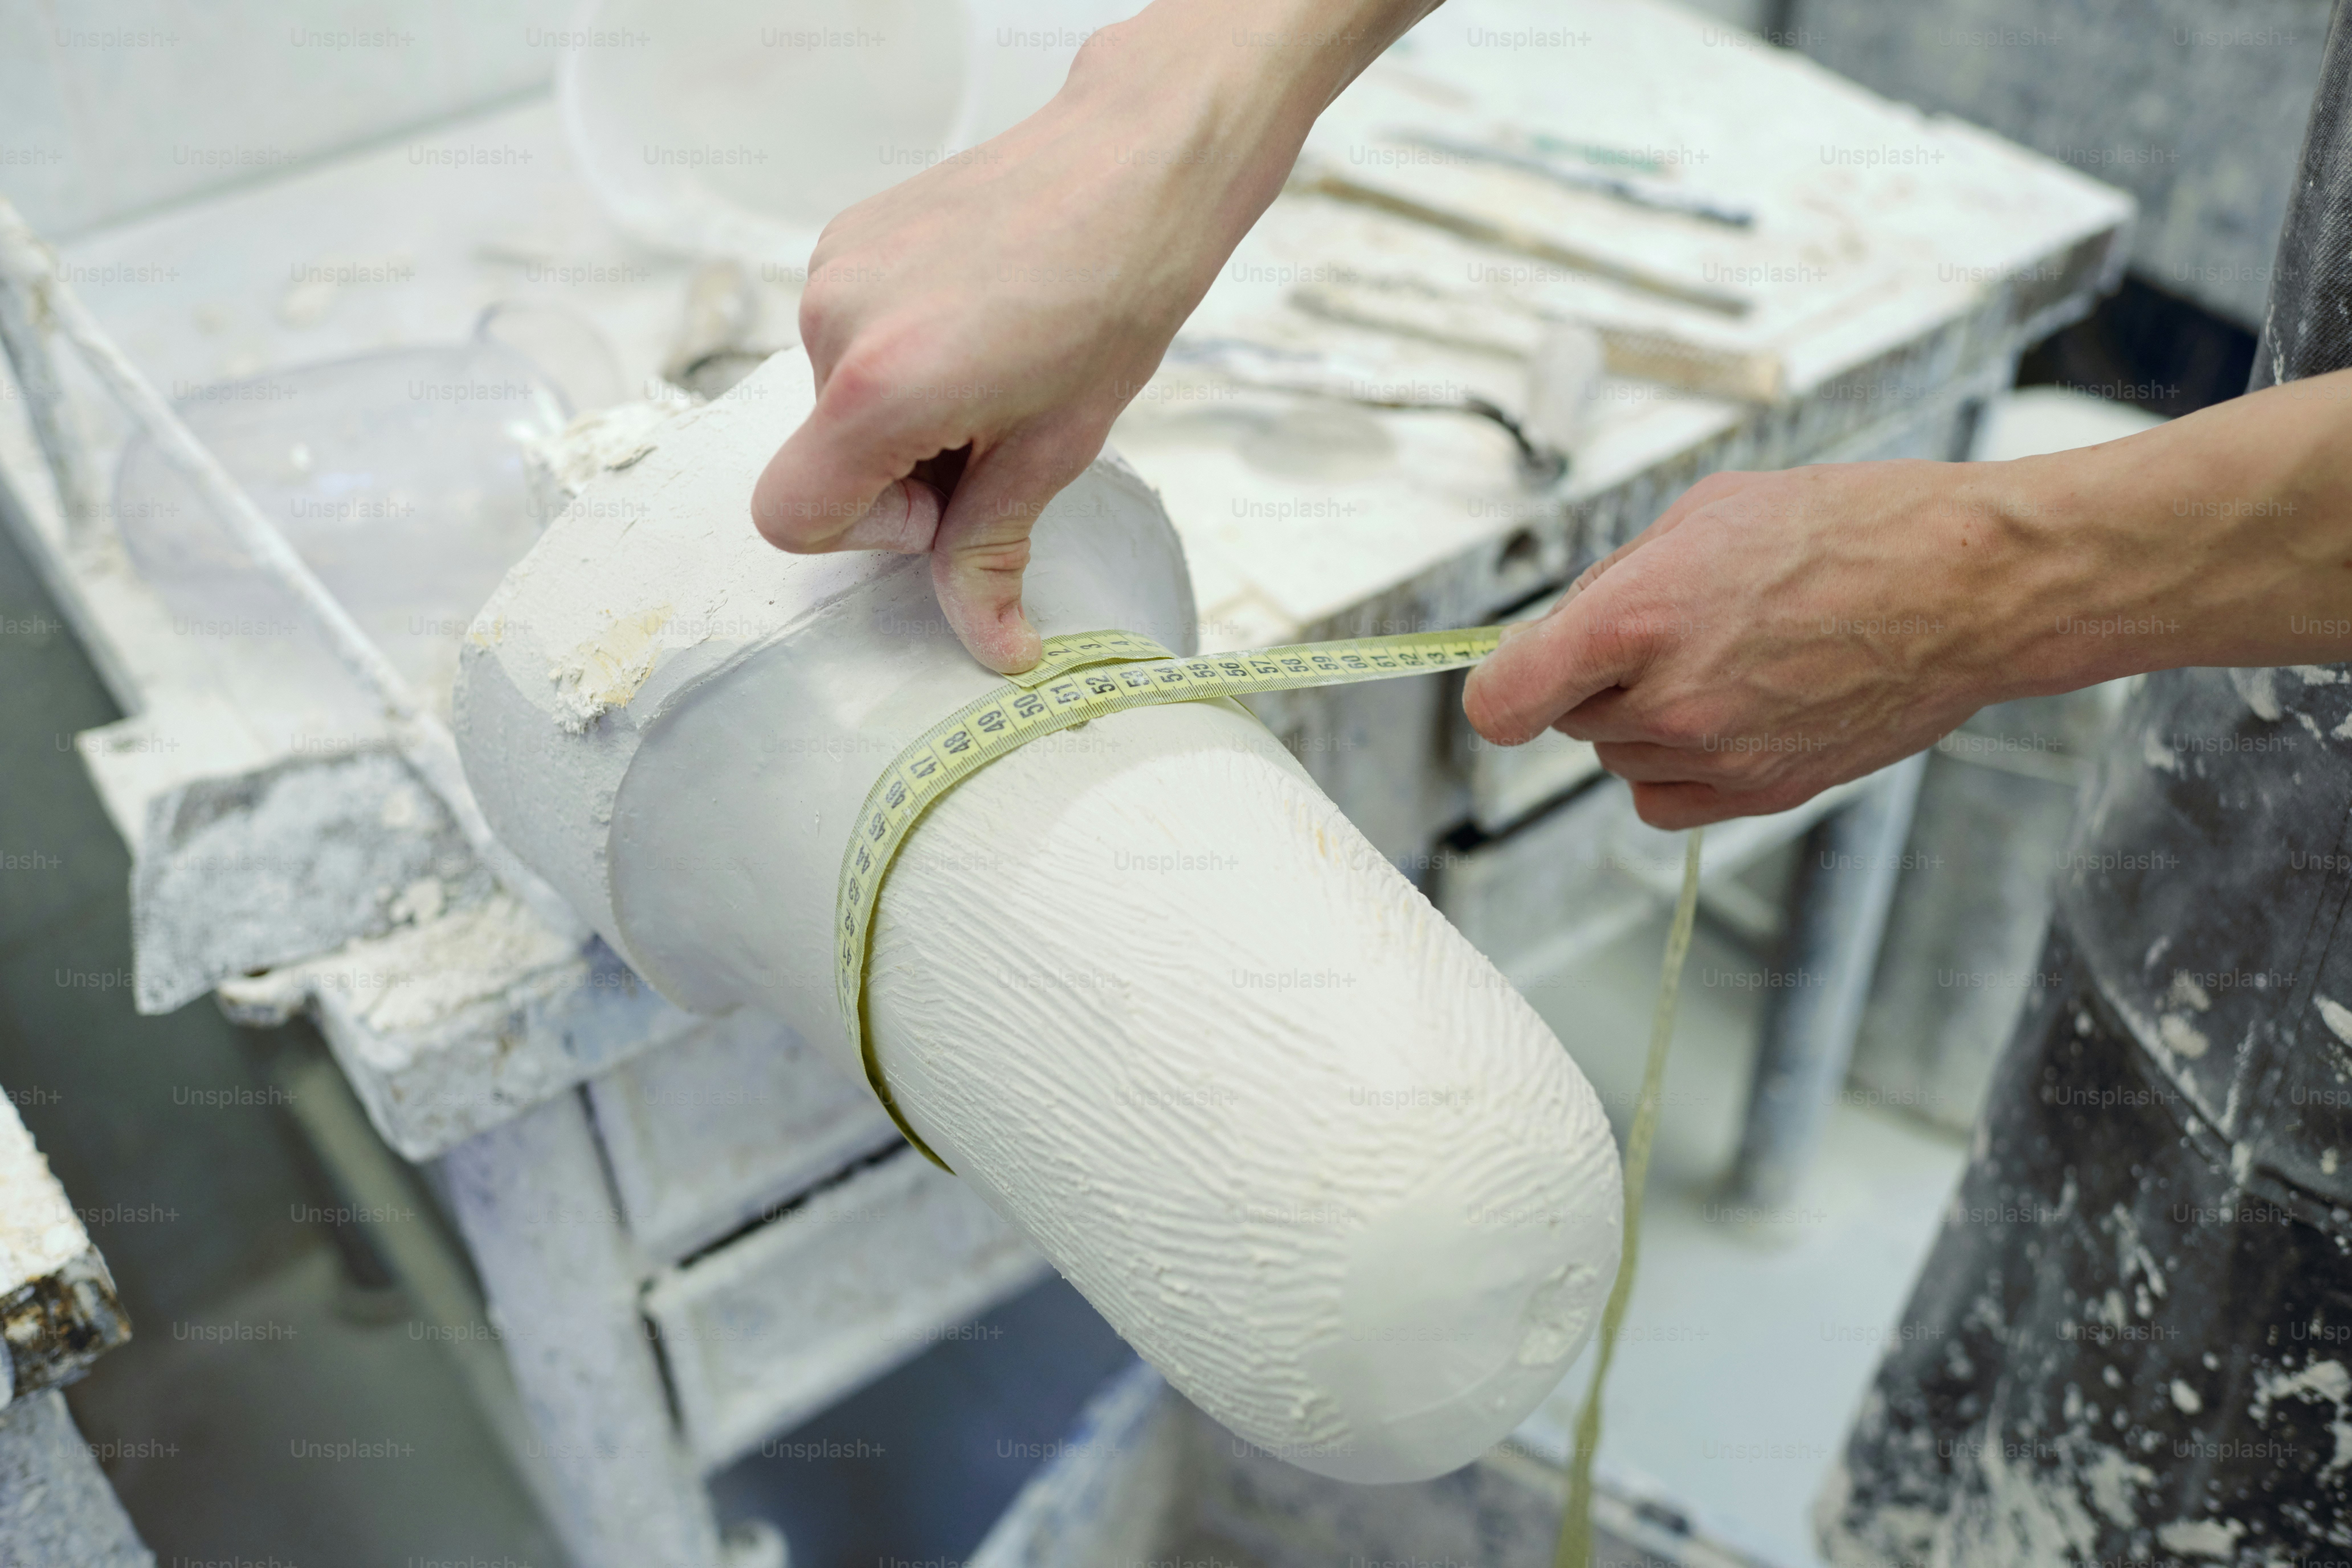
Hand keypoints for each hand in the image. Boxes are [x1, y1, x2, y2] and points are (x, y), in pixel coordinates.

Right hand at [749, 8, 1363, 672]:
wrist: (1138, 163)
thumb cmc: (1113, 297)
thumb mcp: (1056, 449)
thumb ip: (993, 552)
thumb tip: (994, 652)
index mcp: (877, 387)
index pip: (790, 519)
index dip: (871, 535)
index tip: (947, 500)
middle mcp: (831, 323)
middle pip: (826, 460)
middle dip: (908, 473)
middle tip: (1001, 428)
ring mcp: (832, 270)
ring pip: (842, 400)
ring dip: (910, 412)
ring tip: (1000, 365)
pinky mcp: (846, 236)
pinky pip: (852, 338)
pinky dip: (905, 355)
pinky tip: (981, 322)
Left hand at [1463, 463, 2058, 828]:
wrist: (1968, 585)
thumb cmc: (1848, 529)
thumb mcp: (1706, 513)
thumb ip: (1615, 580)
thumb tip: (1556, 629)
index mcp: (1636, 620)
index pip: (1503, 700)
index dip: (1500, 689)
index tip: (1517, 674)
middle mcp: (1669, 700)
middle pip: (1567, 720)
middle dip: (1594, 680)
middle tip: (1669, 630)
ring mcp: (1718, 755)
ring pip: (1618, 757)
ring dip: (1641, 718)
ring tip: (1723, 657)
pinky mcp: (1764, 792)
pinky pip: (1665, 801)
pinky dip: (1675, 768)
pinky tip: (1728, 714)